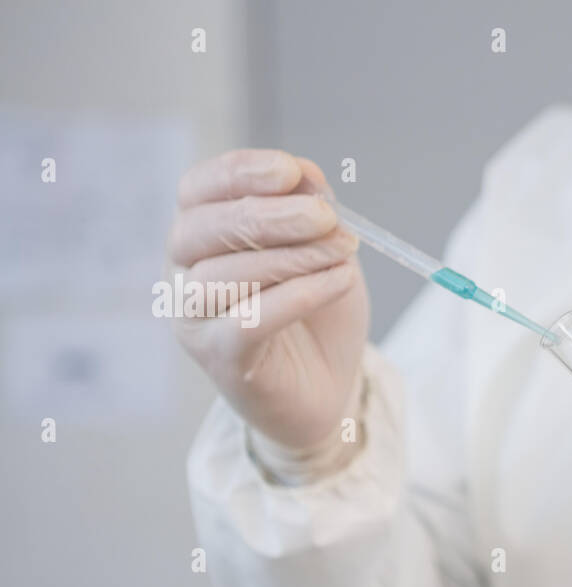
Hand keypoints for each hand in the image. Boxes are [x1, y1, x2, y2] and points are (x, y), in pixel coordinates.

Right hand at [165, 149, 369, 450]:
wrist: (329, 386)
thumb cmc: (318, 314)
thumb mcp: (323, 250)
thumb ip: (310, 211)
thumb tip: (305, 174)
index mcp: (202, 235)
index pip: (198, 188)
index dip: (239, 173)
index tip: (289, 171)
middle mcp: (185, 273)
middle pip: (203, 229)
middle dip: (268, 215)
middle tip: (326, 217)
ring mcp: (195, 319)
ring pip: (224, 276)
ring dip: (291, 257)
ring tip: (343, 251)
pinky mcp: (221, 358)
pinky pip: (249, 320)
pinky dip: (299, 295)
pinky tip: (340, 281)